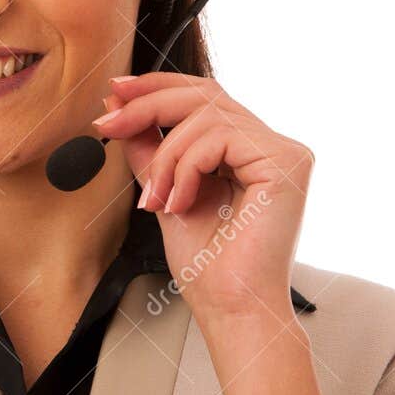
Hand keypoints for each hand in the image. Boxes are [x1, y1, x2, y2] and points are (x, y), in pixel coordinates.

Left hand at [93, 72, 313, 325]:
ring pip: (206, 116)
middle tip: (108, 125)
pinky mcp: (286, 162)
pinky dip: (186, 168)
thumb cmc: (207, 266)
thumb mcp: (164, 192)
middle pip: (204, 95)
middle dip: (148, 105)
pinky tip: (179, 204)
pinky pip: (219, 137)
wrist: (231, 308)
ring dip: (166, 158)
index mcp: (248, 149)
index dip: (158, 87)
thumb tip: (117, 107)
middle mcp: (271, 144)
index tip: (114, 94)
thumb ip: (150, 150)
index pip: (204, 97)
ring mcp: (283, 151)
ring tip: (156, 200)